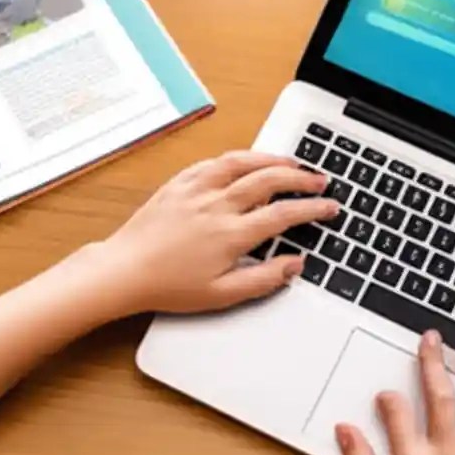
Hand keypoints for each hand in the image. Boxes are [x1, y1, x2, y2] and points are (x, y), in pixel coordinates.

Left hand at [92, 150, 338, 315]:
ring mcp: (196, 190)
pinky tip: (246, 161)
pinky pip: (213, 162)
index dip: (312, 208)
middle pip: (269, 179)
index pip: (284, 214)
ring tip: (291, 162)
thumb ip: (263, 279)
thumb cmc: (168, 286)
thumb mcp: (222, 295)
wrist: (124, 272)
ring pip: (242, 162)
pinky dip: (237, 158)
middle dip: (301, 176)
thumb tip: (294, 265)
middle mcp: (216, 205)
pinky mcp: (179, 184)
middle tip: (320, 180)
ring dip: (271, 158)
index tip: (330, 207)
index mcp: (230, 234)